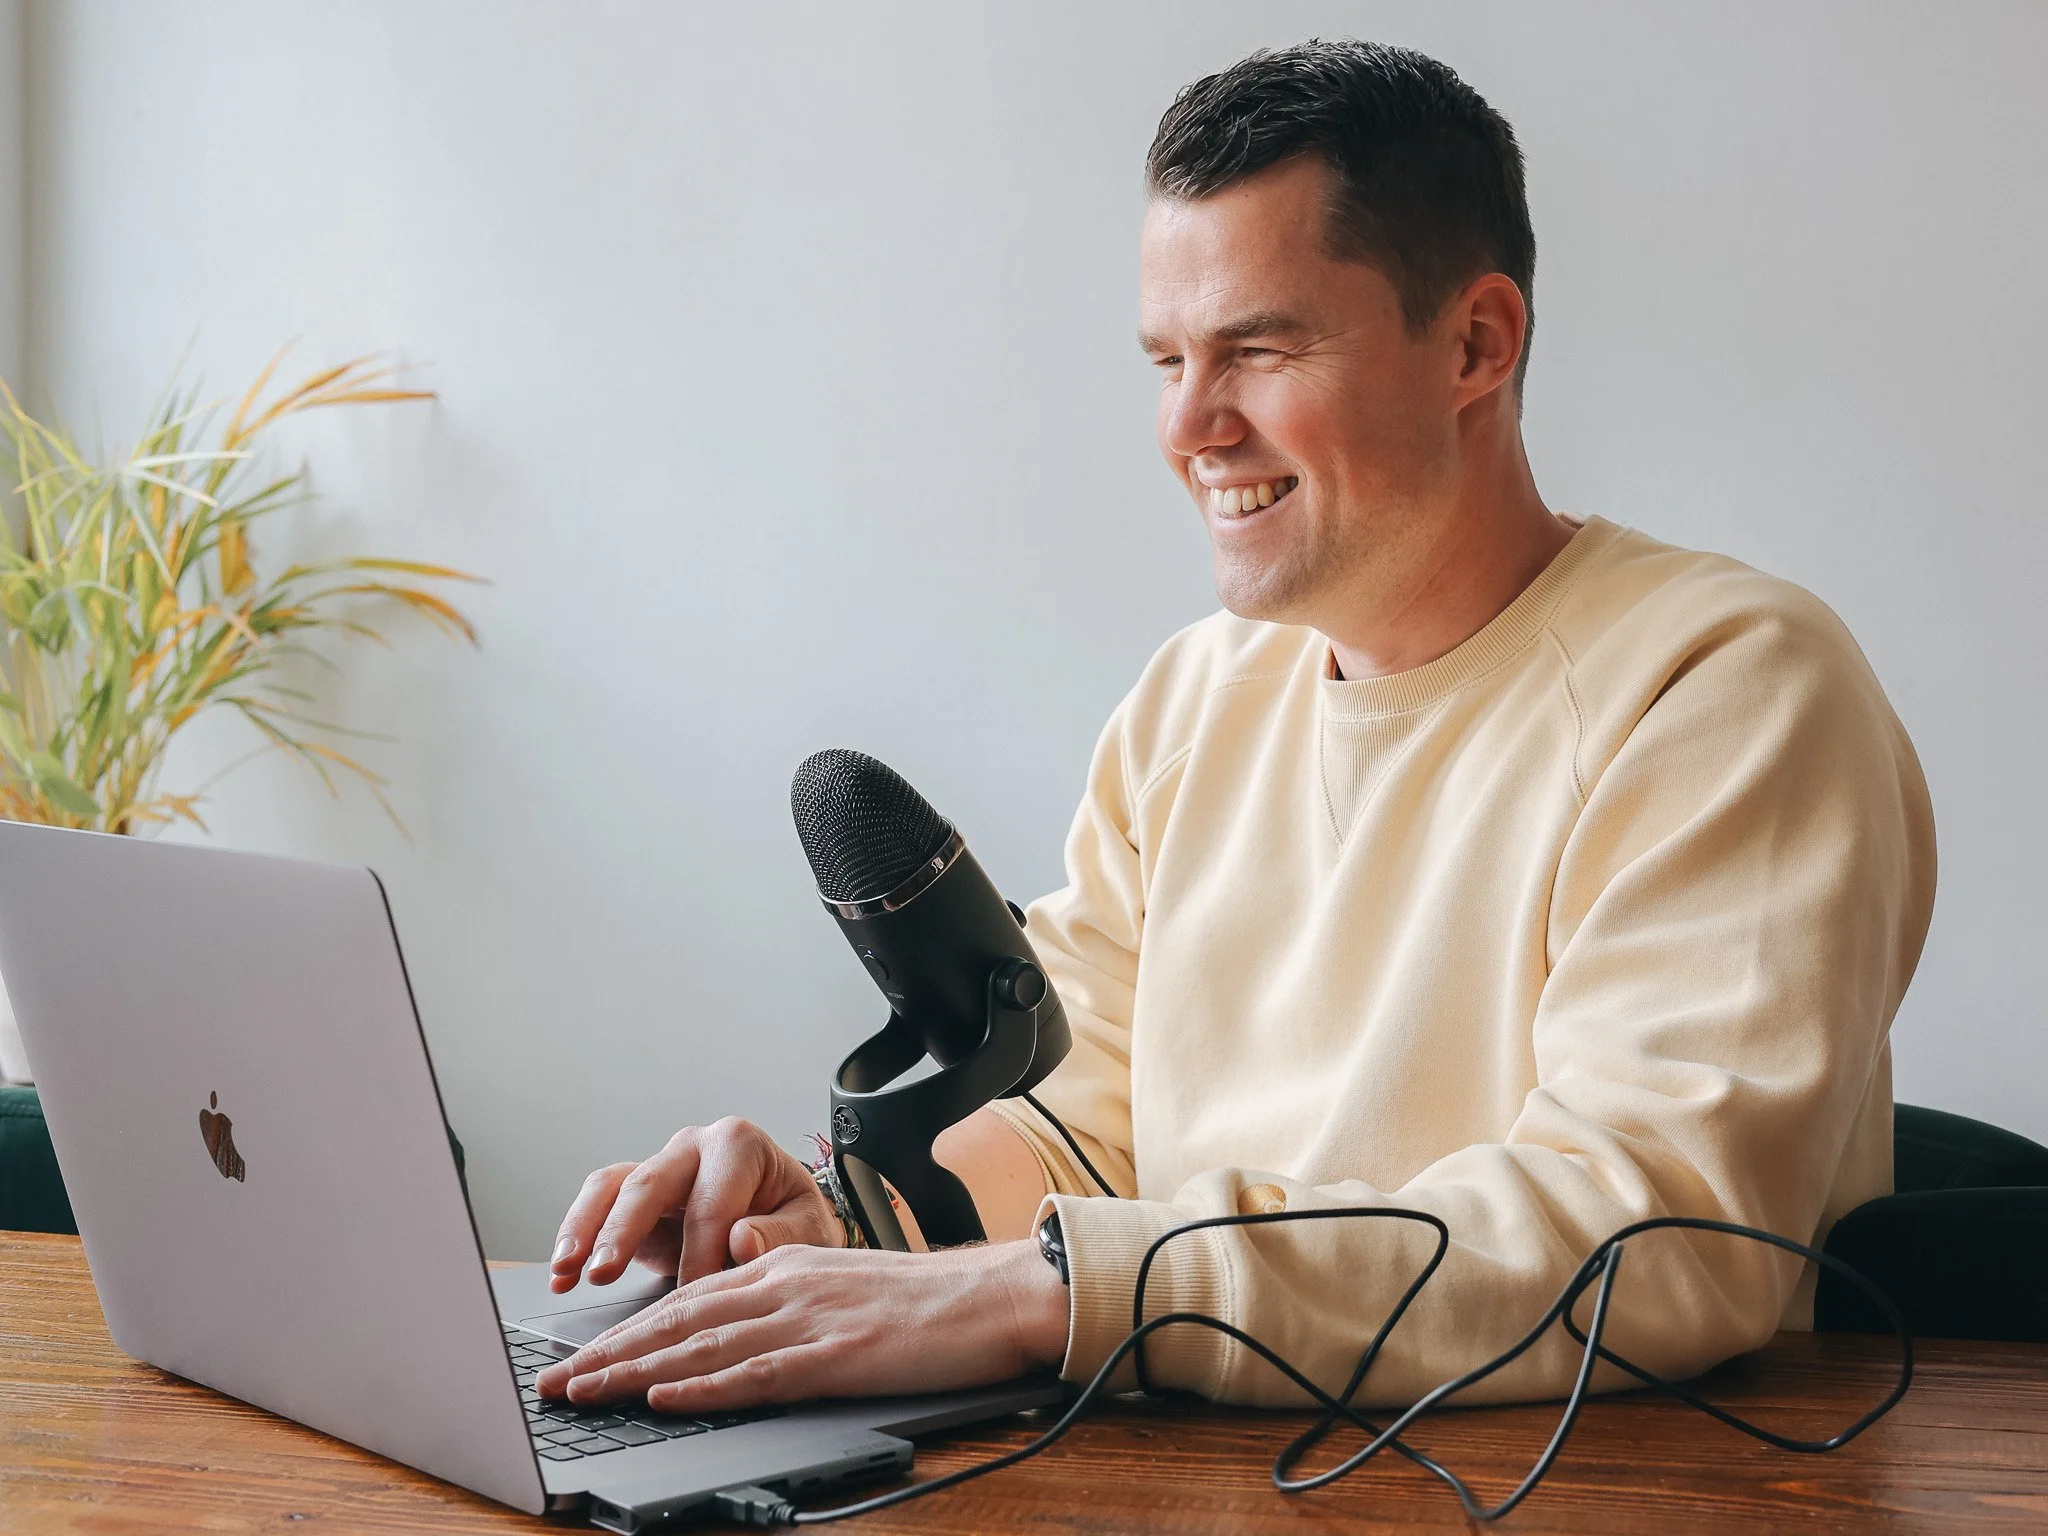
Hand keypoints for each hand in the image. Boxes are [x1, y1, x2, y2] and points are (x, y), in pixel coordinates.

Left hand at [534, 1240, 1068, 1412]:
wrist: (992, 1296)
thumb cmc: (925, 1304)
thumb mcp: (839, 1288)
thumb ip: (784, 1303)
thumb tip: (732, 1341)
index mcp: (784, 1264)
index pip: (686, 1297)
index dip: (627, 1330)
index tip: (581, 1358)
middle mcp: (784, 1283)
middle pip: (677, 1319)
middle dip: (609, 1351)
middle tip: (555, 1382)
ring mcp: (807, 1318)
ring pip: (701, 1345)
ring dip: (634, 1372)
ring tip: (584, 1393)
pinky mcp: (834, 1356)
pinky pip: (755, 1372)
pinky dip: (702, 1388)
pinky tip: (664, 1398)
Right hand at [549, 1117, 838, 1293]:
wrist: (786, 1218)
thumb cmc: (796, 1221)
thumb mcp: (808, 1229)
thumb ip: (780, 1235)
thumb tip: (742, 1241)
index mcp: (739, 1146)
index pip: (713, 1202)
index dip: (700, 1252)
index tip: (692, 1296)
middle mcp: (693, 1147)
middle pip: (650, 1182)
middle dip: (624, 1231)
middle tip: (605, 1274)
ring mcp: (660, 1167)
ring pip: (612, 1187)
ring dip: (585, 1230)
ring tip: (568, 1272)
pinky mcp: (635, 1195)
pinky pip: (598, 1205)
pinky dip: (575, 1238)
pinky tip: (562, 1276)